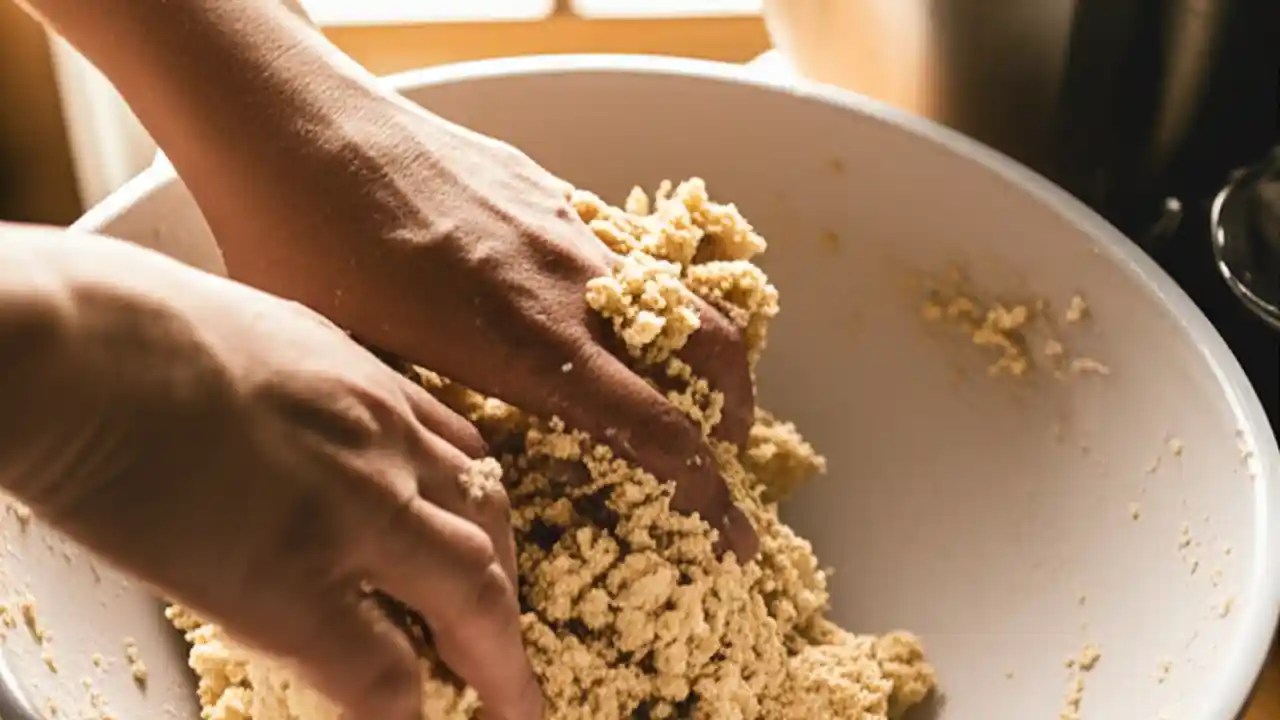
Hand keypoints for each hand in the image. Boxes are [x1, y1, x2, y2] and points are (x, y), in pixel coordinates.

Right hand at [8, 234, 540, 719]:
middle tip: (511, 647)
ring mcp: (354, 514)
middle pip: (490, 526)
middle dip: (509, 594)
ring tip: (508, 707)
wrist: (70, 341)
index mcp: (366, 384)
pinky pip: (380, 674)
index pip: (461, 456)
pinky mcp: (296, 584)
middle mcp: (383, 444)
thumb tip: (274, 426)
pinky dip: (403, 714)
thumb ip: (292, 386)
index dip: (482, 516)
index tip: (486, 553)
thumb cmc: (121, 318)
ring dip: (497, 660)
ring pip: (472, 597)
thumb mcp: (249, 330)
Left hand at [194, 92, 758, 556]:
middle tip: (722, 456)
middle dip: (732, 413)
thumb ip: (438, 419)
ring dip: (697, 353)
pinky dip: (636, 299)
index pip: (657, 430)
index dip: (707, 492)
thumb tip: (462, 472)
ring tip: (681, 389)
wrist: (293, 123)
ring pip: (674, 294)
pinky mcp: (545, 189)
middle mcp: (567, 285)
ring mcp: (564, 228)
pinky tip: (588, 315)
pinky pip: (619, 253)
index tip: (731, 534)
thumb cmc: (302, 248)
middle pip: (705, 351)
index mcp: (526, 348)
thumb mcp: (364, 366)